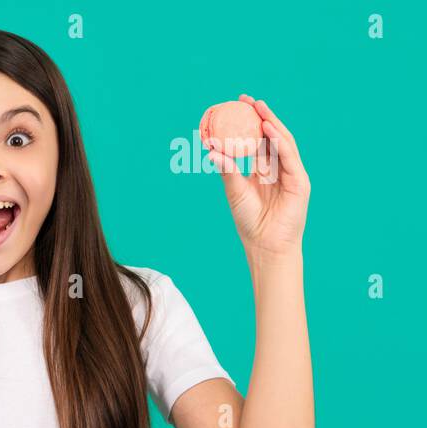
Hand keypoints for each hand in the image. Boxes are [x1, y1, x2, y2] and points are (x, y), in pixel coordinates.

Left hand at [205, 95, 309, 260]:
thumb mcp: (234, 191)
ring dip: (272, 124)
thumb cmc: (249, 220)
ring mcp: (291, 174)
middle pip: (272, 136)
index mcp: (263, 170)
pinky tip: (270, 130)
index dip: (249, 123)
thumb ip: (227, 170)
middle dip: (262, 116)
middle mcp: (279, 169)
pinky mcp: (300, 182)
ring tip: (259, 108)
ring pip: (283, 143)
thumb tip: (211, 151)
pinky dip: (280, 143)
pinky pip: (290, 157)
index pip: (258, 140)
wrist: (264, 244)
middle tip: (247, 100)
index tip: (236, 106)